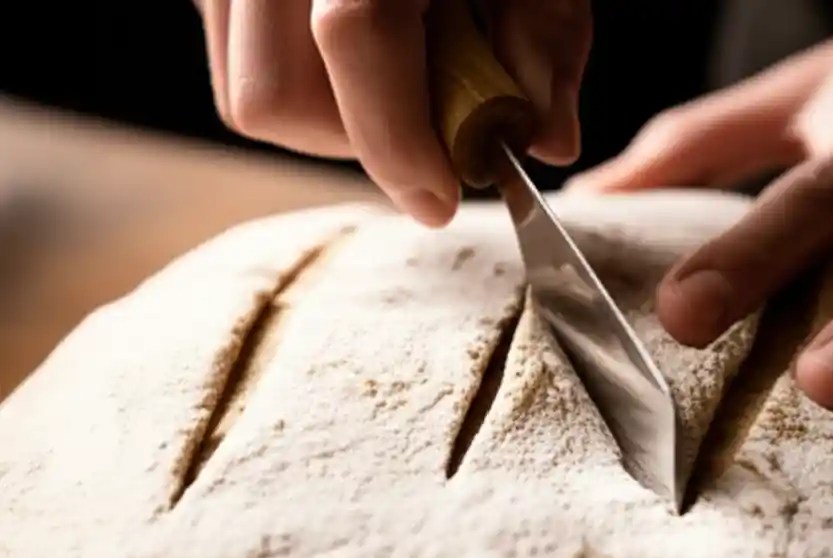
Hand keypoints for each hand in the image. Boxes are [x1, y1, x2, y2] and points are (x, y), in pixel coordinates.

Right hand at [193, 0, 591, 225]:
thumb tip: (542, 139)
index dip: (400, 141)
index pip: (357, 34)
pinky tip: (363, 43)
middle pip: (275, 95)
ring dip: (334, 117)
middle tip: (431, 121)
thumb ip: (546, 38)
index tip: (441, 200)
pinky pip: (240, 60)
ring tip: (400, 69)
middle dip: (363, 138)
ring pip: (249, 92)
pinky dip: (306, 80)